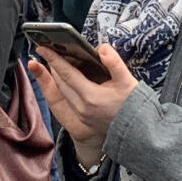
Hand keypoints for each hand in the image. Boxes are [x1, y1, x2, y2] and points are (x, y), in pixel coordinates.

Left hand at [30, 42, 135, 159]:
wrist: (139, 132)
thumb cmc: (134, 106)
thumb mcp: (127, 81)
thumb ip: (114, 62)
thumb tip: (102, 48)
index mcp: (90, 96)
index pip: (66, 73)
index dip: (54, 59)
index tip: (43, 47)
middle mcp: (81, 107)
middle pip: (61, 83)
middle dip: (53, 66)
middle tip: (50, 50)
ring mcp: (82, 115)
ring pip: (64, 92)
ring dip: (59, 77)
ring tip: (58, 62)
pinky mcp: (84, 119)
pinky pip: (70, 99)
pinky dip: (66, 86)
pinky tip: (71, 78)